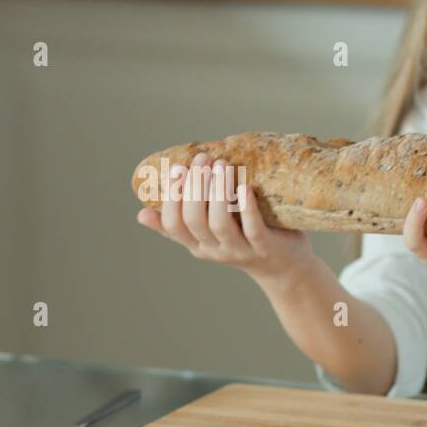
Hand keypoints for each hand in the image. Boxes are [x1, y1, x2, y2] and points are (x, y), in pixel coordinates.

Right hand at [136, 151, 315, 281]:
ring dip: (218, 192)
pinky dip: (247, 208)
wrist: (285, 267)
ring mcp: (239, 250)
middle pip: (193, 220)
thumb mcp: (208, 235)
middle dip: (194, 186)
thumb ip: (180, 225)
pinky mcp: (265, 247)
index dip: (171, 197)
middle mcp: (214, 249)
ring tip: (222, 164)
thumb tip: (141, 215)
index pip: (172, 224)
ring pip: (219, 224)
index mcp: (197, 244)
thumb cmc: (245, 241)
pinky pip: (252, 229)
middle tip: (203, 158)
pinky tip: (245, 187)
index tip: (178, 168)